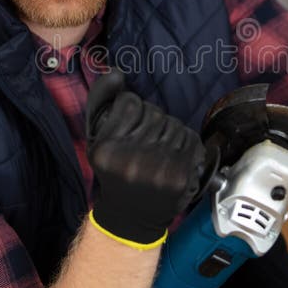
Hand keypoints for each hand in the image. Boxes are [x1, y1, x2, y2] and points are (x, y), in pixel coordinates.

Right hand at [86, 69, 204, 246]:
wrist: (131, 215)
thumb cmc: (114, 171)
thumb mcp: (96, 138)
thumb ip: (101, 101)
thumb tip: (116, 72)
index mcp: (107, 149)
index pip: (129, 103)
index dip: (133, 108)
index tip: (130, 123)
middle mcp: (131, 159)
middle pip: (154, 113)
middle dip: (152, 120)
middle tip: (146, 138)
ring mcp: (158, 170)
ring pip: (174, 124)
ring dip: (170, 131)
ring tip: (159, 148)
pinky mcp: (179, 177)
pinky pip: (191, 139)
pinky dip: (185, 142)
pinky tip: (174, 155)